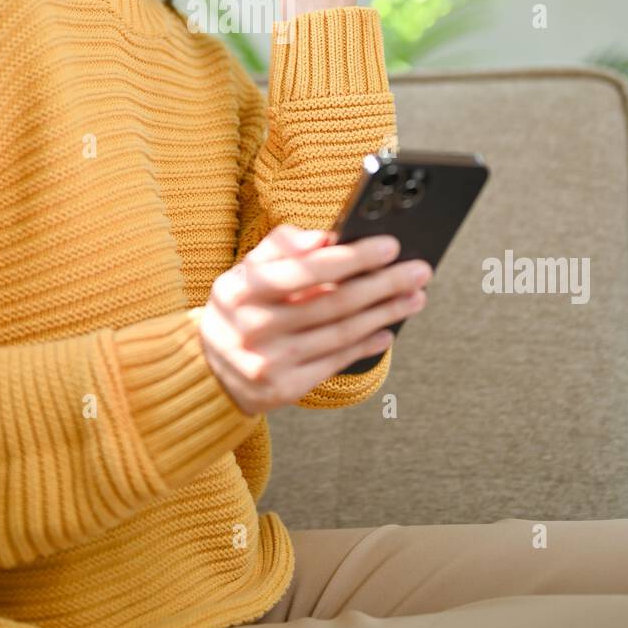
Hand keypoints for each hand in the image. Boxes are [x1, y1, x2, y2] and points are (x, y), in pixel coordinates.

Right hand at [197, 223, 429, 416]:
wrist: (209, 368)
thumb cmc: (239, 307)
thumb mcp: (245, 270)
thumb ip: (282, 246)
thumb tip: (326, 238)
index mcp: (241, 290)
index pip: (306, 269)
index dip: (352, 257)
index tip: (390, 246)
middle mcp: (252, 327)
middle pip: (333, 303)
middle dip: (383, 285)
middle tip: (418, 272)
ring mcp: (267, 362)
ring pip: (340, 333)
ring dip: (384, 314)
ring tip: (413, 298)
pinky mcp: (282, 389)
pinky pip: (335, 362)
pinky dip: (366, 345)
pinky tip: (388, 331)